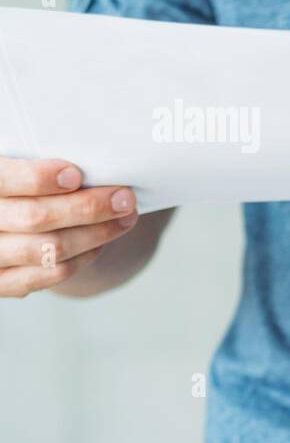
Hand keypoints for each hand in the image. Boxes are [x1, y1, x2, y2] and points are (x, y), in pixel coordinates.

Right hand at [0, 157, 137, 297]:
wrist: (2, 219)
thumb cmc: (17, 187)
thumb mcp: (14, 161)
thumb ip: (31, 159)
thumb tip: (85, 160)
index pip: (3, 179)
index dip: (38, 178)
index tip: (75, 174)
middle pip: (35, 218)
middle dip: (88, 207)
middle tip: (124, 197)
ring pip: (49, 250)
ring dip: (96, 234)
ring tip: (124, 218)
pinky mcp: (1, 283)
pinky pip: (48, 275)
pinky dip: (82, 259)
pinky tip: (100, 243)